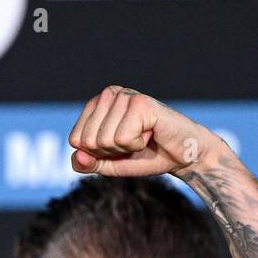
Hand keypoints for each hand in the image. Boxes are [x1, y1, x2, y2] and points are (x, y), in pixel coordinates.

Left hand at [68, 86, 217, 177]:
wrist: (182, 156)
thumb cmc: (146, 155)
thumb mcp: (110, 164)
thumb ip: (88, 163)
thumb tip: (76, 155)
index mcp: (97, 104)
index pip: (75, 139)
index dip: (97, 153)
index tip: (119, 147)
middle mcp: (109, 94)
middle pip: (88, 140)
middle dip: (110, 152)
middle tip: (133, 143)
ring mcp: (125, 95)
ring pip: (104, 140)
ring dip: (126, 148)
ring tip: (143, 137)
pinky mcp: (141, 102)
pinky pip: (123, 138)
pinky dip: (137, 144)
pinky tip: (151, 132)